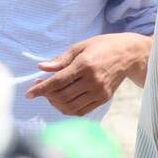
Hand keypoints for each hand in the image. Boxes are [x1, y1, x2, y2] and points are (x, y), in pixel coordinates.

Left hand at [24, 32, 146, 115]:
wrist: (128, 55)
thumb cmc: (101, 47)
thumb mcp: (80, 46)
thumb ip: (60, 59)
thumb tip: (41, 67)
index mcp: (85, 64)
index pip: (57, 81)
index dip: (40, 89)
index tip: (28, 94)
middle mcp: (93, 80)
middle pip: (62, 96)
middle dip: (46, 94)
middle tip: (39, 86)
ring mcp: (99, 92)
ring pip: (70, 107)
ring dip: (55, 103)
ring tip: (50, 93)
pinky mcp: (104, 99)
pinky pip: (81, 111)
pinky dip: (67, 109)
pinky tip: (61, 100)